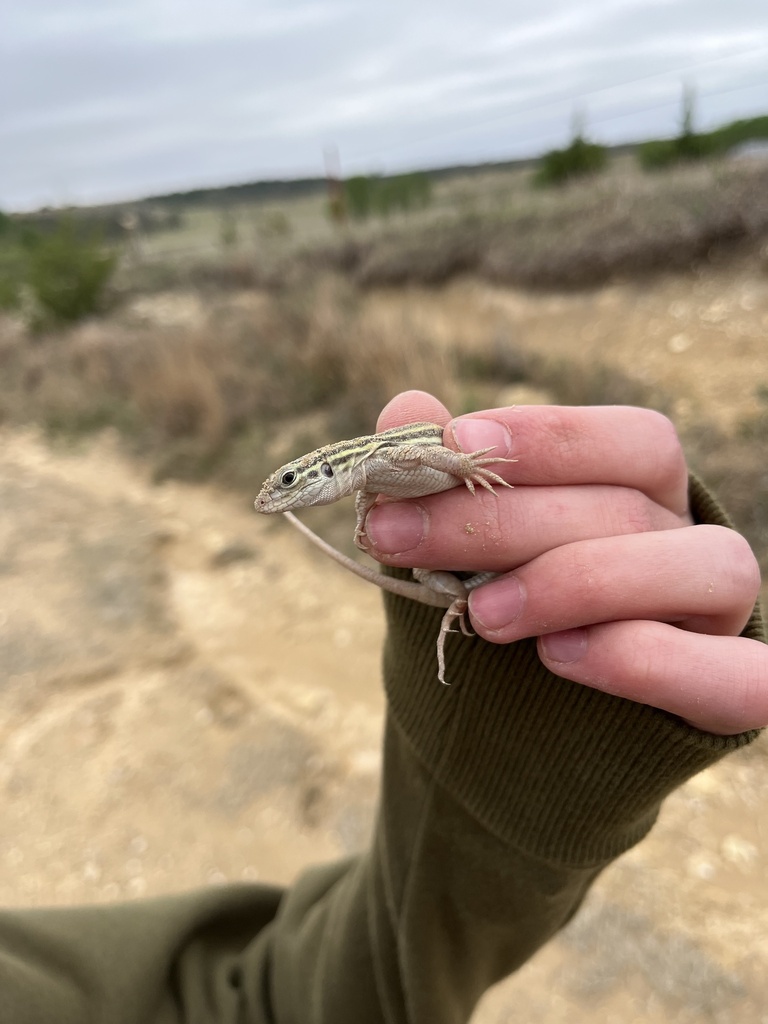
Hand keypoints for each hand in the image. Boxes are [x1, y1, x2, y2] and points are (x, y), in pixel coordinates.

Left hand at [365, 391, 766, 735]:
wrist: (509, 745)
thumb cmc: (490, 623)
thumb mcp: (450, 552)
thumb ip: (440, 484)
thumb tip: (409, 411)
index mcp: (641, 495)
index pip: (630, 440)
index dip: (547, 438)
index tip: (454, 444)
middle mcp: (690, 545)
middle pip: (633, 508)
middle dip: (504, 520)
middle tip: (400, 537)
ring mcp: (716, 622)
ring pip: (711, 569)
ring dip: (582, 581)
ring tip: (483, 617)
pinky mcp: (725, 699)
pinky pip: (735, 676)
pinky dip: (648, 660)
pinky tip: (560, 657)